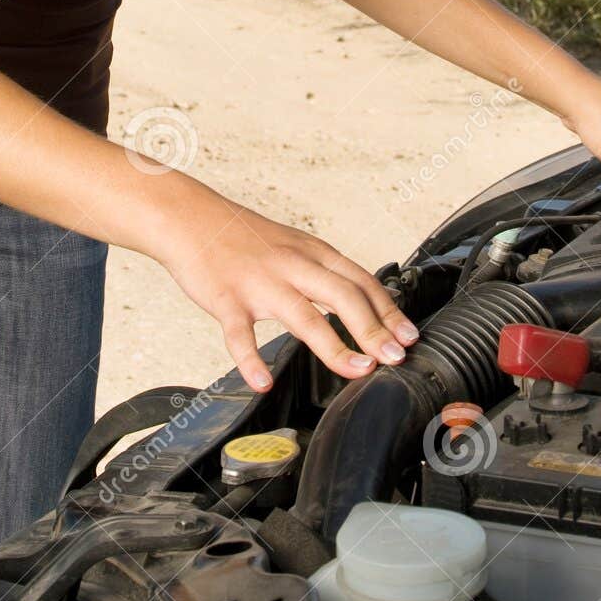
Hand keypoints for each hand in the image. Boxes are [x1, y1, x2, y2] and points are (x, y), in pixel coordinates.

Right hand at [157, 185, 418, 391]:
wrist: (190, 218)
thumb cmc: (243, 238)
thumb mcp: (294, 245)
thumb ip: (324, 274)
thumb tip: (360, 304)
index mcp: (312, 252)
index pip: (362, 281)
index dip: (389, 310)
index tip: (410, 336)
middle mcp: (292, 265)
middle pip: (343, 296)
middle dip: (374, 329)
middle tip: (395, 358)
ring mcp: (260, 282)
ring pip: (304, 316)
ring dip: (335, 347)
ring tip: (358, 371)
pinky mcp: (227, 298)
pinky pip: (240, 334)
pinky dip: (251, 360)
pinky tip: (263, 382)